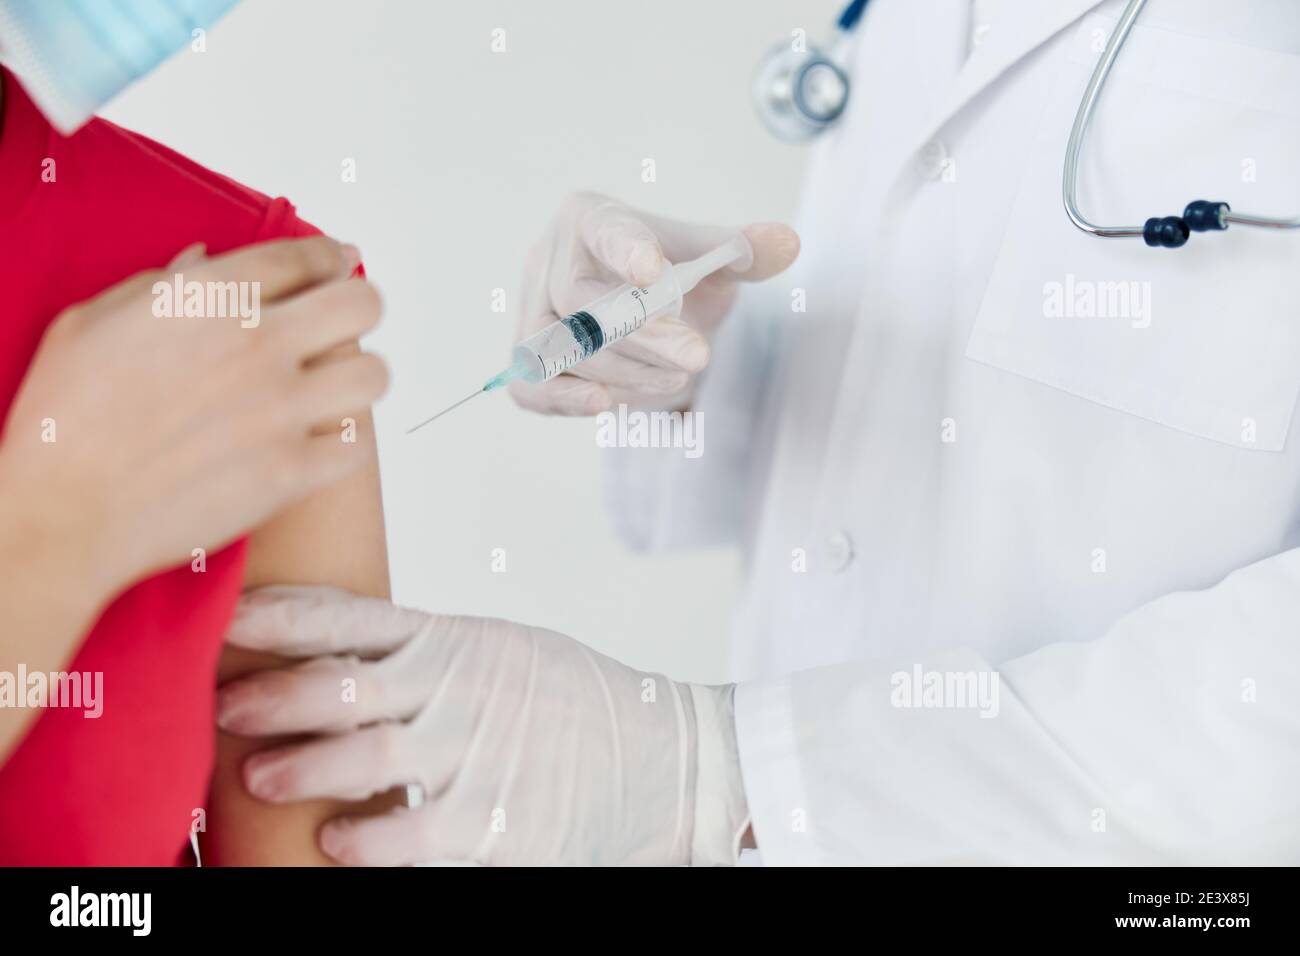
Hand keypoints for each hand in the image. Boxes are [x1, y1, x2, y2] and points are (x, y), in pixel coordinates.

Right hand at [0, 238, 387, 596]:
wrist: (64, 516)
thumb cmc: (63, 423)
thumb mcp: (90, 326)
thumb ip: (157, 286)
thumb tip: (203, 260)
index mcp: (209, 299)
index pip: (304, 256)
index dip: (329, 257)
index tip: (339, 261)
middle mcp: (258, 346)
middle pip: (362, 304)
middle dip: (359, 305)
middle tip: (345, 322)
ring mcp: (281, 411)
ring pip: (373, 375)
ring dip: (358, 378)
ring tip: (336, 387)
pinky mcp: (292, 472)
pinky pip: (356, 445)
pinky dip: (344, 443)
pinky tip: (321, 442)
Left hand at [217, 586, 749, 865]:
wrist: (665, 756)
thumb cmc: (572, 702)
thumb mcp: (497, 651)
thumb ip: (421, 652)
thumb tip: (333, 650)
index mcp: (454, 640)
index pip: (351, 616)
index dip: (281, 615)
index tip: (226, 617)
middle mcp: (459, 688)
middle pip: (344, 683)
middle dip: (275, 694)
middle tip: (225, 707)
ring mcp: (479, 752)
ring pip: (368, 755)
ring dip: (304, 767)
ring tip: (260, 778)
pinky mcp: (499, 819)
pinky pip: (414, 833)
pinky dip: (367, 839)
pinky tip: (336, 843)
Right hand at [512, 192, 799, 414]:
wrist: (647, 314)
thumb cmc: (673, 276)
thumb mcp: (713, 261)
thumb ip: (744, 251)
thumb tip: (788, 242)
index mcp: (591, 217)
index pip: (604, 229)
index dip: (626, 250)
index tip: (653, 270)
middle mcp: (550, 258)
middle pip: (581, 302)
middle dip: (642, 336)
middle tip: (697, 358)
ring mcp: (532, 311)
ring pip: (558, 349)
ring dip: (622, 372)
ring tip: (676, 377)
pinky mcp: (528, 361)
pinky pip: (530, 385)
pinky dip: (564, 400)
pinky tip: (606, 405)